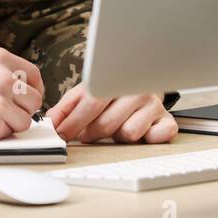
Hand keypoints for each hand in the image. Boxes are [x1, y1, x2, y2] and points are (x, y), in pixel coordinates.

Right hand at [0, 47, 42, 142]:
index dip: (33, 89)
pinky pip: (10, 133)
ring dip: (11, 123)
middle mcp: (3, 77)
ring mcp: (0, 102)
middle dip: (23, 109)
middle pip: (34, 99)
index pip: (33, 75)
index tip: (28, 98)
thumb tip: (16, 83)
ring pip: (26, 119)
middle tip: (6, 114)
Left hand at [46, 83, 177, 143]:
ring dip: (118, 136)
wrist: (143, 79)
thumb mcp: (86, 92)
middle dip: (91, 133)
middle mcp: (136, 89)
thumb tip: (51, 121)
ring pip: (128, 133)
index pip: (91, 103)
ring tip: (118, 125)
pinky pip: (158, 136)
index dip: (74, 122)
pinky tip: (143, 132)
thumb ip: (67, 107)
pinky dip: (149, 138)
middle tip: (88, 133)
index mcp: (115, 78)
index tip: (63, 134)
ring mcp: (153, 104)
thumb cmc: (112, 89)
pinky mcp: (166, 119)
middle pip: (107, 123)